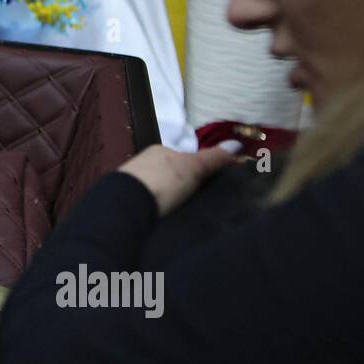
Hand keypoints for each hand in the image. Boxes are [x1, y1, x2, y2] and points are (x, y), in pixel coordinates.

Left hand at [118, 142, 241, 216]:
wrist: (128, 204)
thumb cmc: (163, 179)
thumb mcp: (194, 166)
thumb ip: (213, 157)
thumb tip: (237, 143)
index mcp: (158, 151)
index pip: (181, 157)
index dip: (196, 170)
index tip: (207, 185)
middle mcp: (143, 164)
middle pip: (169, 174)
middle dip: (181, 185)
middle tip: (197, 201)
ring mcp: (132, 183)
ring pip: (156, 189)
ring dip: (168, 199)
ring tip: (182, 213)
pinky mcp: (126, 203)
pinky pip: (146, 204)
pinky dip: (155, 209)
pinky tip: (162, 219)